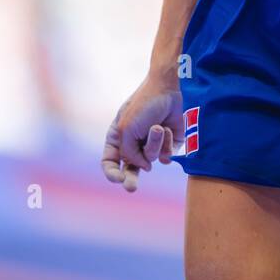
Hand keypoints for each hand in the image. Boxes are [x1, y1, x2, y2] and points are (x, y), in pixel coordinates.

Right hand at [101, 74, 183, 191]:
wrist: (170, 91)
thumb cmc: (144, 105)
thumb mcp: (126, 129)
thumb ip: (129, 153)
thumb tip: (144, 168)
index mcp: (118, 138)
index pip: (109, 162)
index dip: (111, 173)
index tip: (118, 177)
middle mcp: (133, 144)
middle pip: (129, 171)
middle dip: (130, 180)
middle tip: (131, 188)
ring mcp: (151, 145)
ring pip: (150, 159)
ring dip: (154, 143)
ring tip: (157, 126)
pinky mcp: (168, 145)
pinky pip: (166, 156)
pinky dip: (167, 142)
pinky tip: (167, 128)